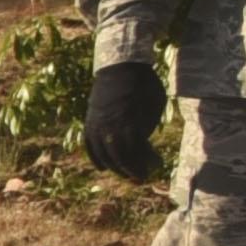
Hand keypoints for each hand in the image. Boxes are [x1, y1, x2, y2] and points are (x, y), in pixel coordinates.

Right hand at [82, 52, 165, 180]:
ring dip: (114, 167)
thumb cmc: (144, 85)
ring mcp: (97, 125)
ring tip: (125, 173)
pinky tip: (103, 167)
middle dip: (130, 170)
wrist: (120, 66)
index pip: (136, 152)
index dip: (145, 162)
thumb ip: (148, 127)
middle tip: (140, 178)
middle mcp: (109, 127)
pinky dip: (96, 158)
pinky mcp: (89, 122)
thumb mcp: (154, 105)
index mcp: (128, 122)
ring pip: (103, 155)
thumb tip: (144, 147)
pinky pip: (89, 146)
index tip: (155, 167)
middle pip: (118, 157)